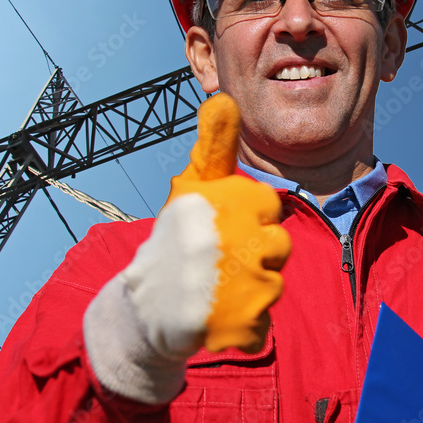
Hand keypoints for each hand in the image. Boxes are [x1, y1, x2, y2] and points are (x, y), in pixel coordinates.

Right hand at [122, 93, 290, 357]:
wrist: (143, 309)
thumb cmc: (176, 240)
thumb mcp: (193, 188)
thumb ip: (214, 146)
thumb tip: (223, 98)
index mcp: (218, 201)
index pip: (270, 206)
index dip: (250, 219)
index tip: (224, 228)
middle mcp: (225, 239)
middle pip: (279, 246)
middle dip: (255, 255)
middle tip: (220, 261)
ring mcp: (233, 284)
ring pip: (275, 284)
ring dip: (252, 290)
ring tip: (217, 287)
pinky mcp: (238, 324)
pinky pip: (264, 324)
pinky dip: (244, 324)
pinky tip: (217, 315)